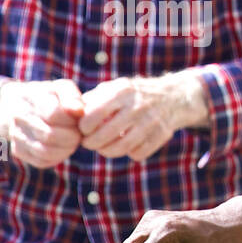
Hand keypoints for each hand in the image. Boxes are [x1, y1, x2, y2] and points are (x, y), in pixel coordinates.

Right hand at [0, 79, 84, 168]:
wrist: (19, 106)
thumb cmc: (50, 97)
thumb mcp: (61, 89)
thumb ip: (72, 97)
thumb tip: (79, 111)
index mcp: (30, 97)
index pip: (55, 115)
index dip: (73, 120)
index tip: (79, 119)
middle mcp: (19, 117)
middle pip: (50, 135)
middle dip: (72, 137)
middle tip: (79, 133)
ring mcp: (16, 135)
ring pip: (45, 151)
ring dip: (67, 149)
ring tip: (73, 141)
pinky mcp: (18, 150)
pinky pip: (41, 161)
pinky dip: (58, 157)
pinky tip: (62, 147)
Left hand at [79, 72, 207, 160]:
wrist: (172, 97)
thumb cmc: (132, 95)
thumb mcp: (113, 89)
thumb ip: (91, 101)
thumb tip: (69, 117)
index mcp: (122, 91)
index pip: (94, 114)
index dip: (84, 127)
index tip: (83, 130)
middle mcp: (138, 106)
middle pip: (106, 134)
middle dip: (92, 143)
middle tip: (89, 143)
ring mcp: (152, 121)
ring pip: (122, 147)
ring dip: (108, 151)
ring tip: (103, 148)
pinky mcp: (163, 135)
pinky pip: (139, 153)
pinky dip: (130, 153)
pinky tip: (128, 146)